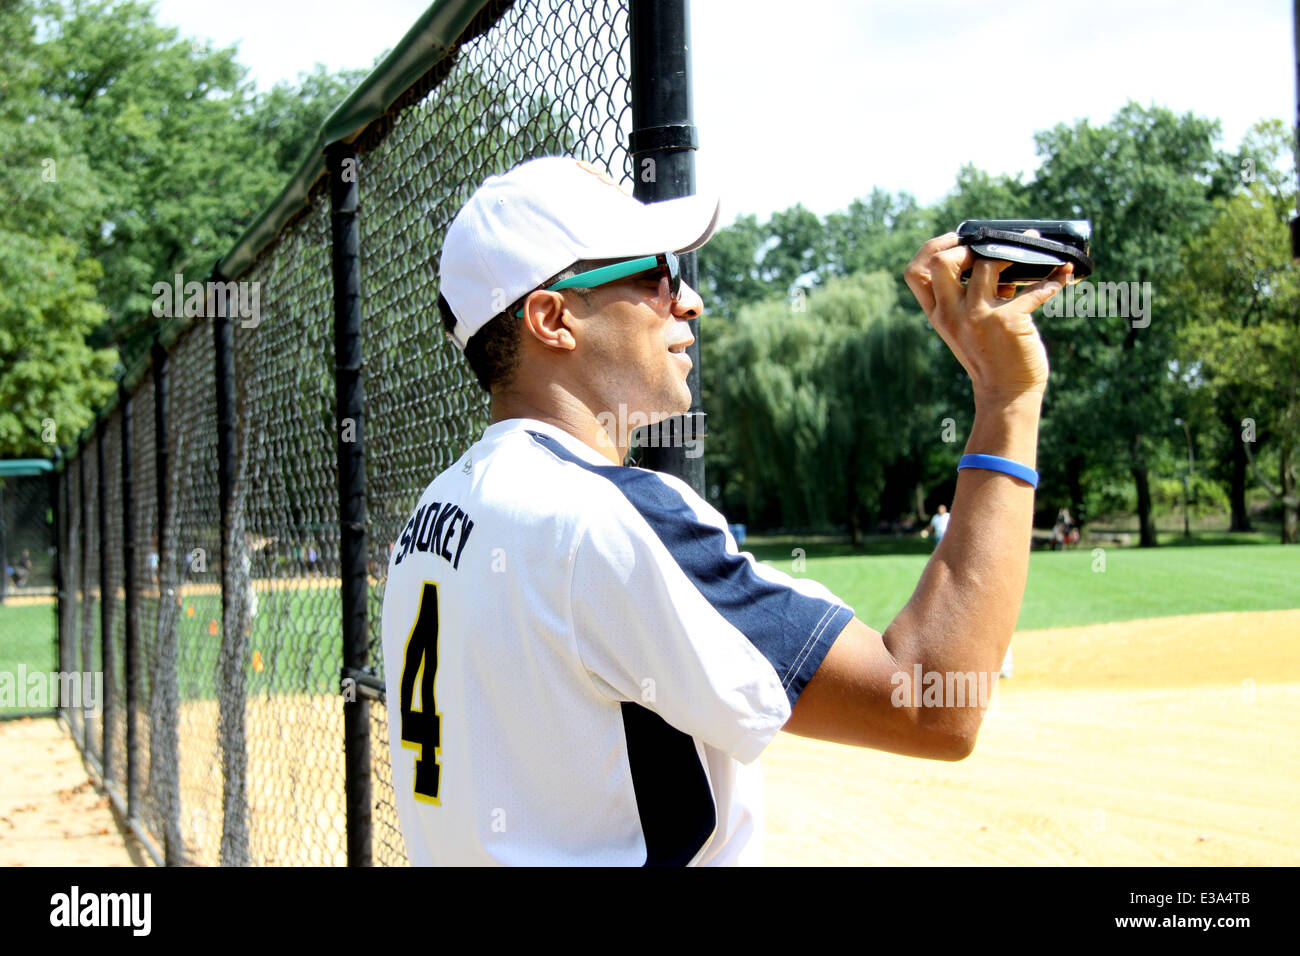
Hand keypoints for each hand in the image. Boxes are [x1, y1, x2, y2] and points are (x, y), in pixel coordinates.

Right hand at [903, 232, 1070, 405]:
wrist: (1006, 393)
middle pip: (941, 261)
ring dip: (1013, 252)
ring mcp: (978, 317)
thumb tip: (995, 260)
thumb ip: (969, 298)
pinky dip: (1054, 278)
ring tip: (1032, 250)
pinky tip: (1064, 274)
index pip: (915, 273)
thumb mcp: (966, 327)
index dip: (933, 248)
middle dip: (965, 245)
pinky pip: (1035, 288)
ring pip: (987, 264)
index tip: (957, 240)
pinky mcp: (1009, 322)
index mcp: (938, 314)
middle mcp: (952, 314)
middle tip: (990, 248)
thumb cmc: (990, 357)